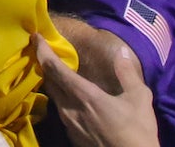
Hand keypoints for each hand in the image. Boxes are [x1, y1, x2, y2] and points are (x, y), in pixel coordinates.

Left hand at [35, 33, 157, 146]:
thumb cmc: (137, 131)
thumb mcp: (139, 98)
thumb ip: (127, 73)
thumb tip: (121, 51)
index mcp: (84, 95)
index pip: (54, 69)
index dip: (43, 51)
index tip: (36, 37)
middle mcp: (70, 109)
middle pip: (49, 81)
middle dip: (44, 64)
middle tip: (44, 51)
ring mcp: (69, 125)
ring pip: (54, 98)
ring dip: (53, 83)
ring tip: (56, 73)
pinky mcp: (72, 138)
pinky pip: (61, 113)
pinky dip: (60, 100)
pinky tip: (70, 99)